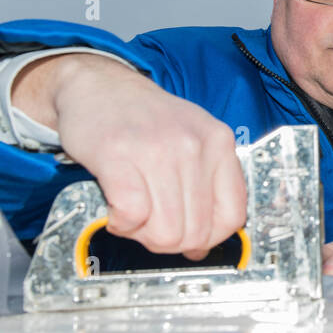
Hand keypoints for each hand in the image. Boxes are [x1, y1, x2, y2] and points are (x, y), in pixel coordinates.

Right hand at [20, 54, 246, 257]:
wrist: (98, 83)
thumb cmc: (144, 118)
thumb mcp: (192, 140)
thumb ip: (205, 189)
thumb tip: (200, 248)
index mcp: (219, 141)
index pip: (233, 216)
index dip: (209, 239)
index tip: (191, 240)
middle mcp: (194, 145)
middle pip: (196, 232)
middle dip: (170, 241)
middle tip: (151, 224)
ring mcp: (158, 150)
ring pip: (166, 232)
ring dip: (142, 234)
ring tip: (132, 213)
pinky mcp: (118, 156)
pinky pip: (132, 216)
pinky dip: (121, 224)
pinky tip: (115, 210)